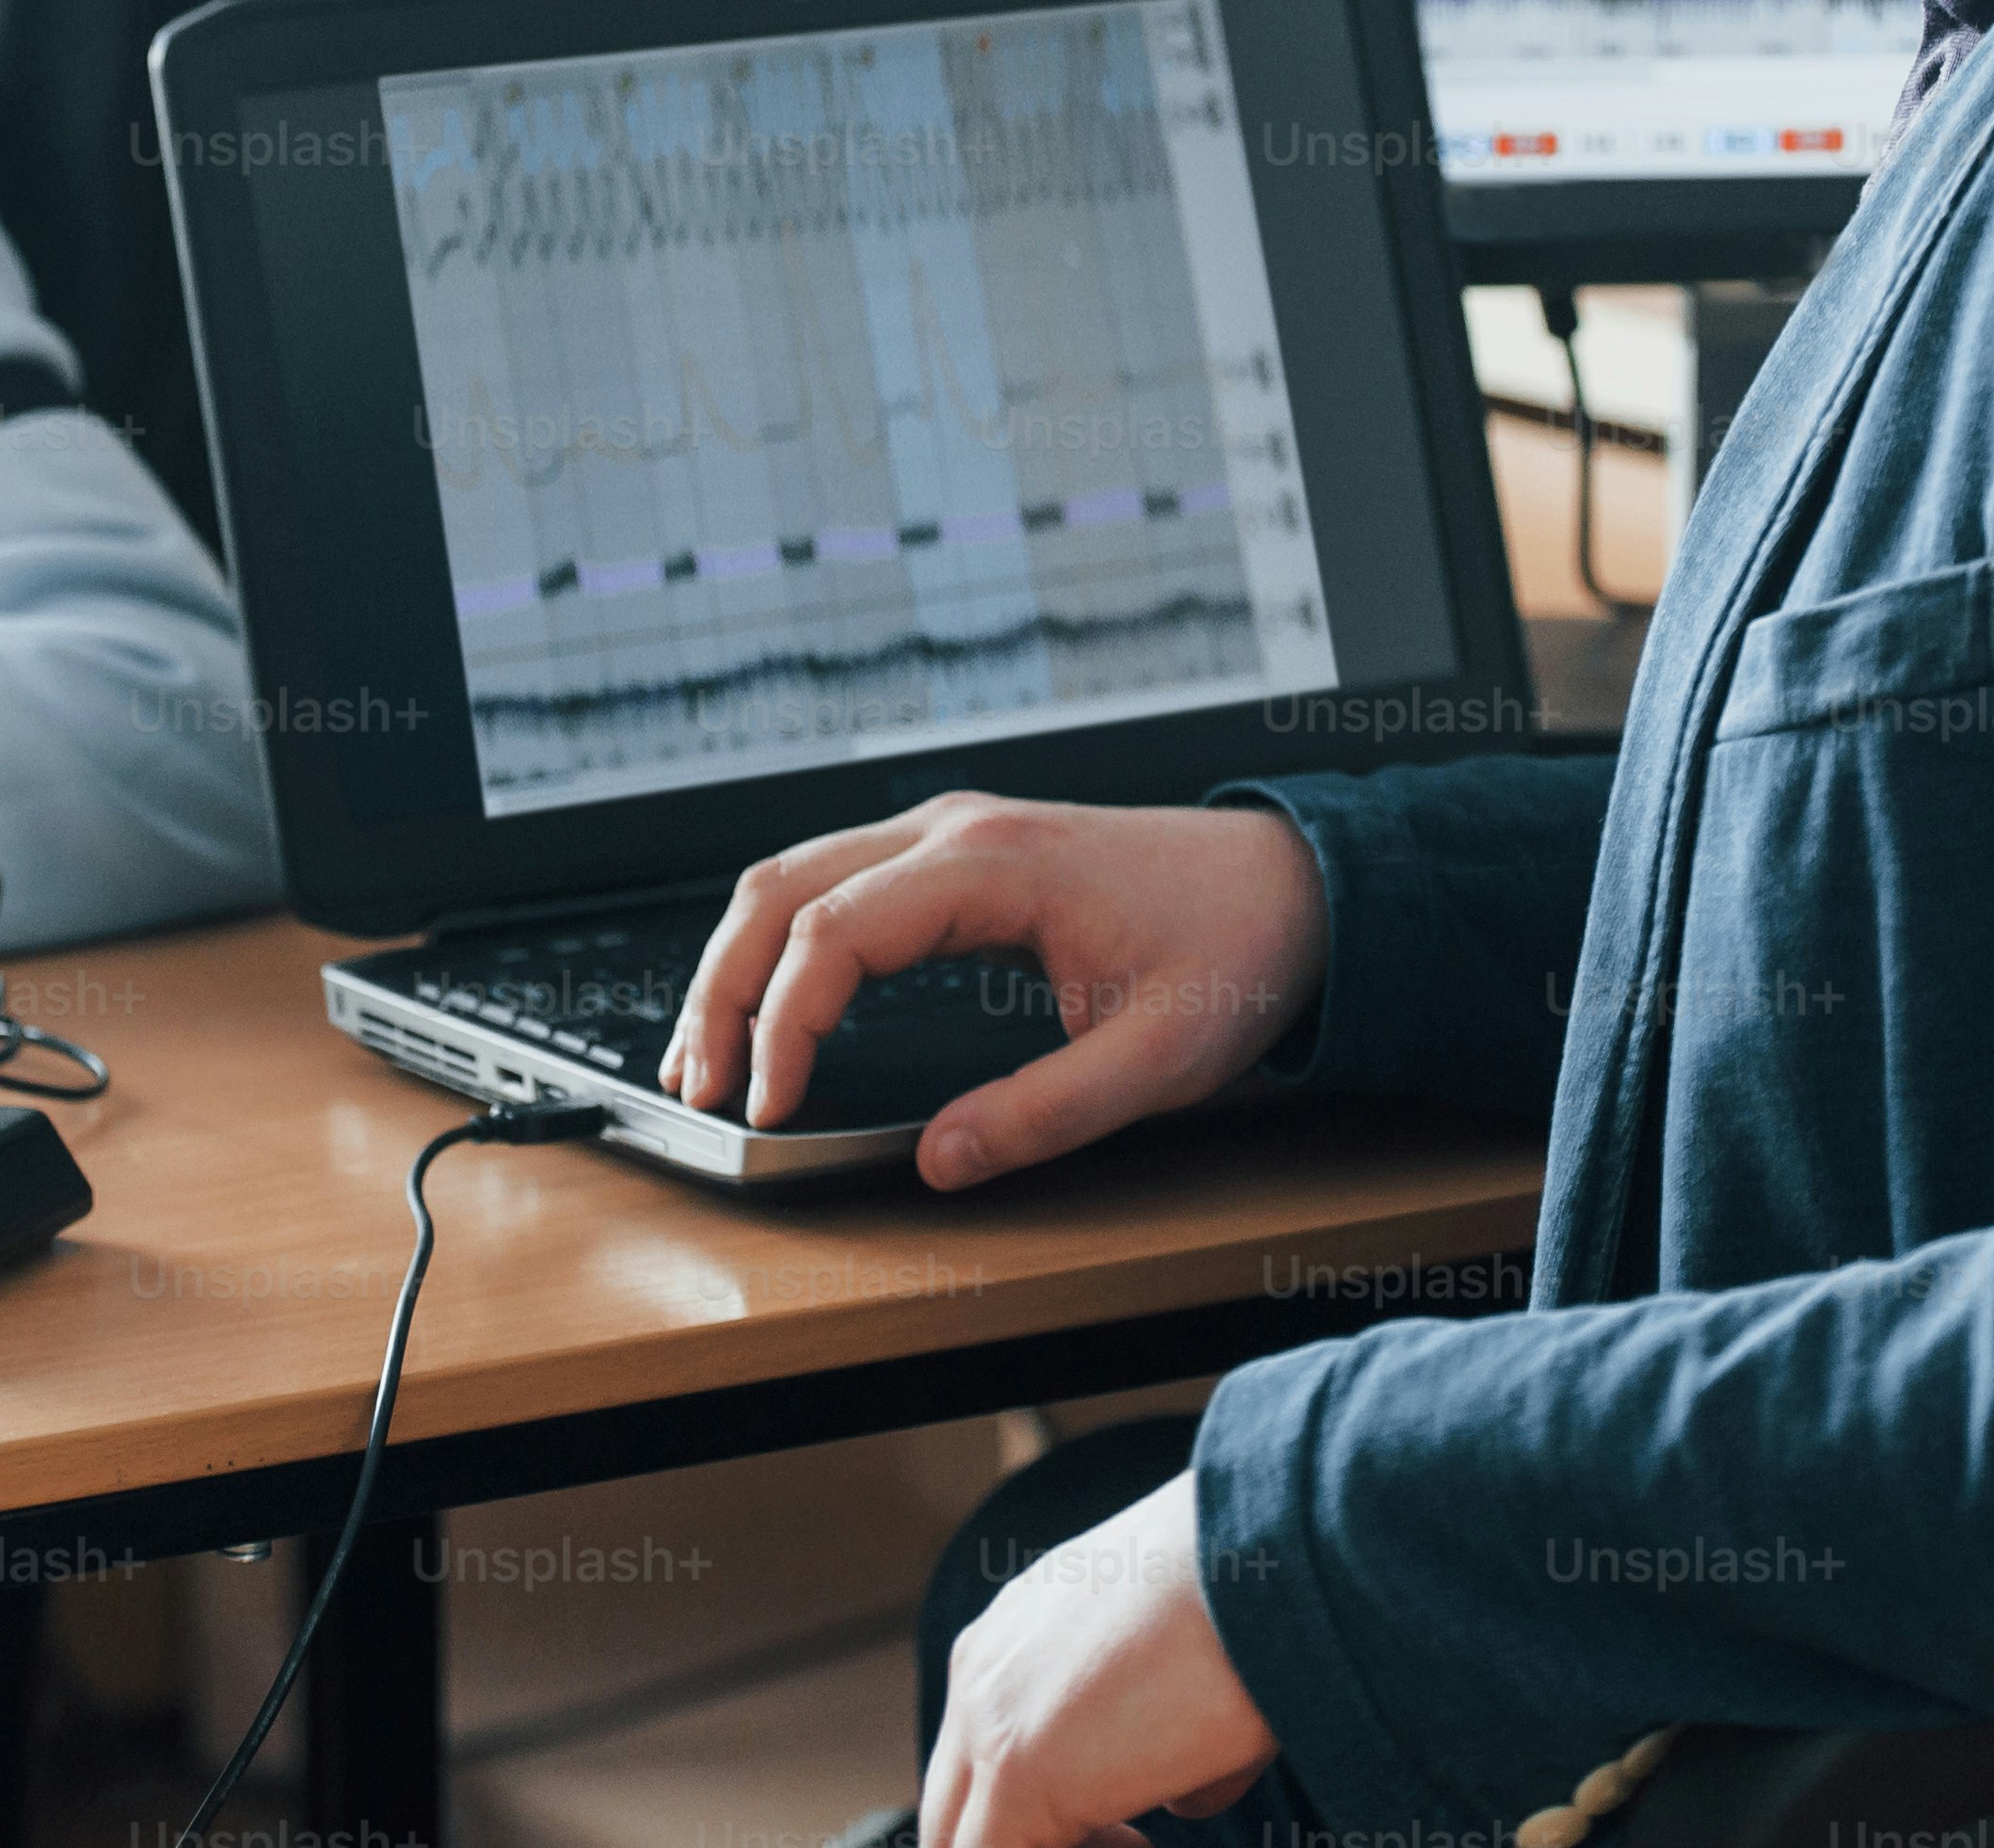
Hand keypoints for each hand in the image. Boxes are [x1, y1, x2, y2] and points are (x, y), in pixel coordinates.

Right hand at [659, 793, 1325, 1188]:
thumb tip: (940, 1162)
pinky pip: (835, 885)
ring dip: (737, 963)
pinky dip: (780, 945)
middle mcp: (955, 830)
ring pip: (794, 877)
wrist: (1297, 883)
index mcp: (993, 862)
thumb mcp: (1158, 1057)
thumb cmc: (1236, 951)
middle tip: (696, 1088)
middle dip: (722, 990)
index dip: (783, 1024)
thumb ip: (1046, 1114)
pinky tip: (767, 1009)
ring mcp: (951, 834)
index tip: (770, 1106)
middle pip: (782, 889)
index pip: (835, 933)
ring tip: (704, 1057)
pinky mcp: (957, 856)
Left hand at [923, 1469, 1275, 1847]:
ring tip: (1140, 1843)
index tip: (1132, 1828)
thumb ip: (1159, 1739)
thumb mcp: (1182, 1665)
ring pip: (959, 1835)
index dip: (1043, 1815)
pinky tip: (1143, 1844)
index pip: (980, 1759)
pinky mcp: (1016, 1769)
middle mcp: (982, 1669)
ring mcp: (986, 1716)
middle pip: (955, 1803)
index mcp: (1010, 1637)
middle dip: (1026, 1838)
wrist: (1265, 1558)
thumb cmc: (1247, 1602)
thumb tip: (1181, 1800)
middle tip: (1132, 1840)